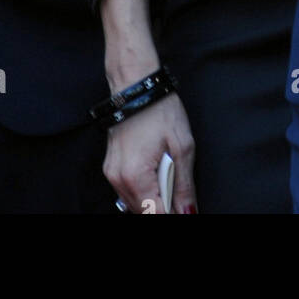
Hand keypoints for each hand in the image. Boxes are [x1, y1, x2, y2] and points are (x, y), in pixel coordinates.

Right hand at [103, 92, 195, 213]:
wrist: (136, 85)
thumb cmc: (159, 109)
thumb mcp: (182, 146)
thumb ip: (184, 185)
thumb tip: (188, 212)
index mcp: (135, 176)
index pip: (156, 214)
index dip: (175, 211)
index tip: (185, 205)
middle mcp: (118, 180)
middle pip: (145, 211)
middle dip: (165, 203)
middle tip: (176, 176)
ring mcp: (112, 174)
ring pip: (136, 203)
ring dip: (155, 195)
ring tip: (166, 168)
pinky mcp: (111, 168)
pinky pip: (129, 190)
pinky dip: (145, 187)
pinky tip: (156, 167)